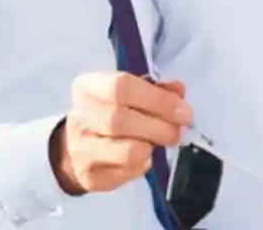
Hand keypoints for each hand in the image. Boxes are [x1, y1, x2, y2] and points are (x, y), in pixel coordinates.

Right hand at [49, 71, 190, 194]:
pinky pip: (126, 172)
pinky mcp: (90, 176)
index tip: (183, 112)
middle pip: (120, 120)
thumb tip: (178, 91)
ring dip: (152, 147)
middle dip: (159, 126)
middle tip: (178, 131)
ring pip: (126, 151)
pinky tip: (144, 157)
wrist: (79, 148)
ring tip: (161, 143)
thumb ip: (156, 90)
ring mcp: (81, 149)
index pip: (121, 86)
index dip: (157, 99)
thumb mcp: (130, 94)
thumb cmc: (111, 112)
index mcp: (88, 87)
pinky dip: (143, 165)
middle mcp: (79, 116)